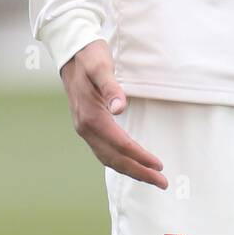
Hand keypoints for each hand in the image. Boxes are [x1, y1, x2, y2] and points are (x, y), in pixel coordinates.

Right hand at [60, 40, 167, 188]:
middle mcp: (85, 127)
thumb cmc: (90, 57)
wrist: (71, 52)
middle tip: (162, 182)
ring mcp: (84, 128)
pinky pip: (104, 151)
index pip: (120, 144)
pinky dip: (119, 161)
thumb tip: (120, 109)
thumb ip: (112, 88)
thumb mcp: (102, 67)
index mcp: (91, 116)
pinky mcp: (87, 125)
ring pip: (108, 158)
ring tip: (152, 178)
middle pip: (114, 158)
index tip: (158, 166)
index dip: (140, 156)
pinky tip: (131, 164)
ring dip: (130, 170)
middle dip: (139, 172)